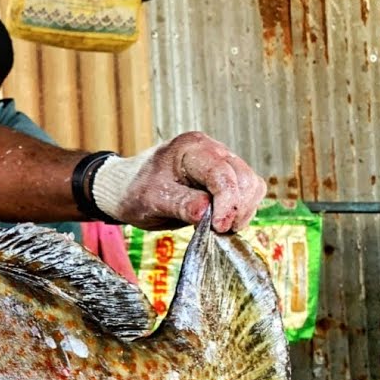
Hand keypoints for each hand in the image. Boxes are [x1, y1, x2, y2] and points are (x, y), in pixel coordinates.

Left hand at [93, 132, 267, 232]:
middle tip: (217, 231)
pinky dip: (240, 210)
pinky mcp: (227, 177)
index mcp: (191, 147)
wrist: (127, 190)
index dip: (227, 203)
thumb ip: (180, 205)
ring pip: (251, 185)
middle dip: (236, 209)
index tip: (219, 227)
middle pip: (243, 179)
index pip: (222, 173)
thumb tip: (207, 213)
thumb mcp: (151, 200)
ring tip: (217, 227)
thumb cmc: (135, 190)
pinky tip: (220, 221)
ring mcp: (222, 162)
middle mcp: (212, 150)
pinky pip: (248, 192)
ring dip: (242, 211)